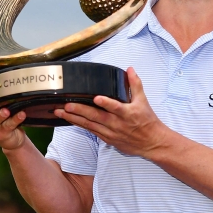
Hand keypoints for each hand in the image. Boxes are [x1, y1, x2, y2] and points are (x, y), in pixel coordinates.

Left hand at [54, 67, 170, 158]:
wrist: (152, 143)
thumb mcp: (143, 101)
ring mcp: (111, 133)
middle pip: (96, 117)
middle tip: (66, 106)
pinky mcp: (107, 139)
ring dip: (74, 119)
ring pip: (90, 125)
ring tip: (60, 112)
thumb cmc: (147, 122)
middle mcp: (117, 124)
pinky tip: (69, 120)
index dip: (106, 103)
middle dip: (80, 111)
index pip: (116, 107)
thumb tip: (130, 70)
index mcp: (127, 113)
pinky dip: (80, 125)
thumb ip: (135, 84)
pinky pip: (91, 131)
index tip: (96, 98)